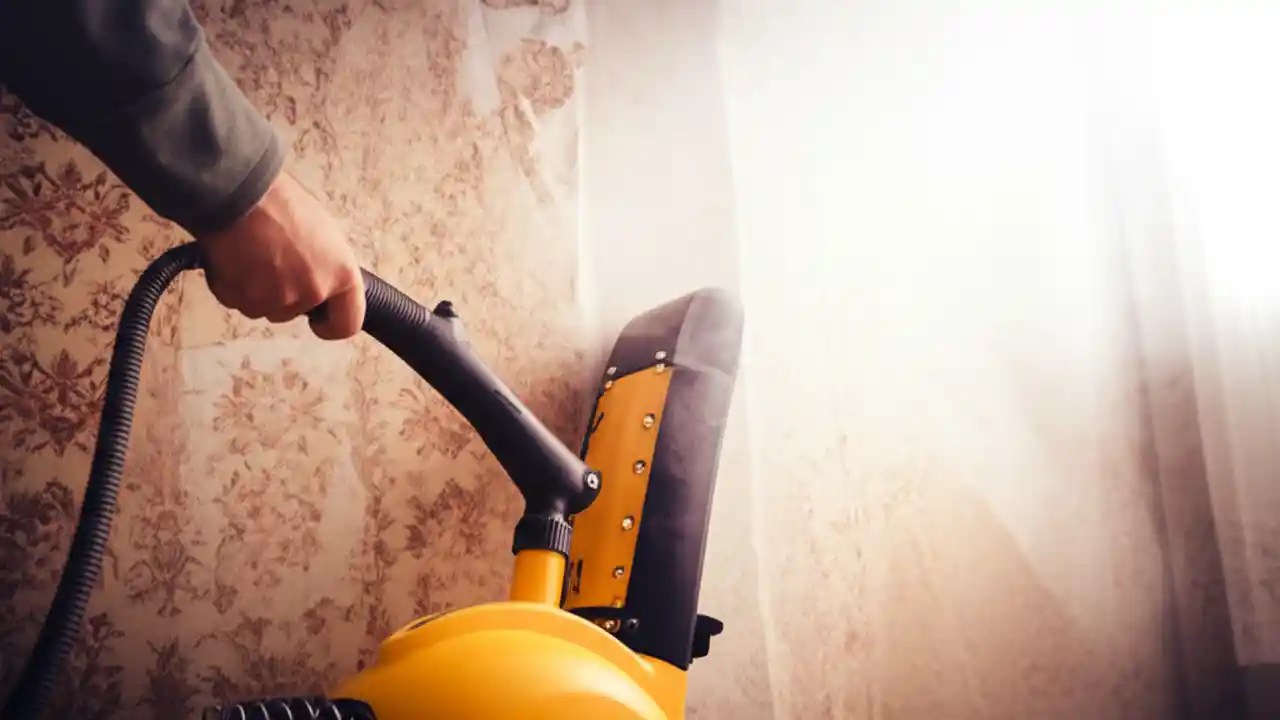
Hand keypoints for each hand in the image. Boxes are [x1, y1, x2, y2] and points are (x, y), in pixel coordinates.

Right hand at [196, 172, 365, 339]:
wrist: (240, 192)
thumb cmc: (282, 202)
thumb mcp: (323, 233)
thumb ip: (326, 266)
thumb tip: (320, 278)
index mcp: (342, 275)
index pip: (347, 324)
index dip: (331, 324)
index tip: (320, 320)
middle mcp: (313, 292)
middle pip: (295, 312)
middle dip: (283, 294)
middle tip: (273, 260)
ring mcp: (276, 299)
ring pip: (264, 307)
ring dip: (256, 289)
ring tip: (252, 253)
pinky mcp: (243, 299)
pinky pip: (236, 299)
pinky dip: (231, 284)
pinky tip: (233, 255)